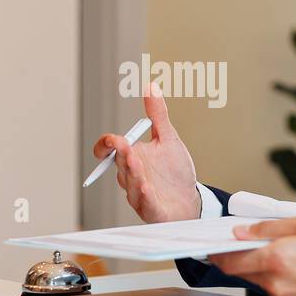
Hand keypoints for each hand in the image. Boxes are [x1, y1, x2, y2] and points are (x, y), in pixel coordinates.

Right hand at [92, 82, 200, 222]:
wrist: (190, 199)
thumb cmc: (175, 172)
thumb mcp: (168, 138)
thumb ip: (157, 115)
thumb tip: (151, 86)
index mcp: (132, 157)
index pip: (110, 150)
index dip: (105, 146)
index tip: (112, 140)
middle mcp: (132, 175)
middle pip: (120, 165)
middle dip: (122, 155)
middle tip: (125, 145)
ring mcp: (140, 193)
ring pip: (130, 183)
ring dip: (132, 173)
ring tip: (135, 161)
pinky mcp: (152, 209)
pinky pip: (145, 202)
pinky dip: (144, 195)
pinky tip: (146, 188)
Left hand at [210, 214, 295, 295]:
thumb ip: (271, 227)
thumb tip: (241, 231)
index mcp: (278, 260)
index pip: (230, 259)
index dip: (218, 251)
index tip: (212, 243)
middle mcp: (277, 284)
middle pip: (241, 272)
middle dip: (239, 256)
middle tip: (246, 241)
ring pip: (259, 281)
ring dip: (262, 267)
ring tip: (284, 250)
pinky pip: (277, 291)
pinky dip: (279, 278)